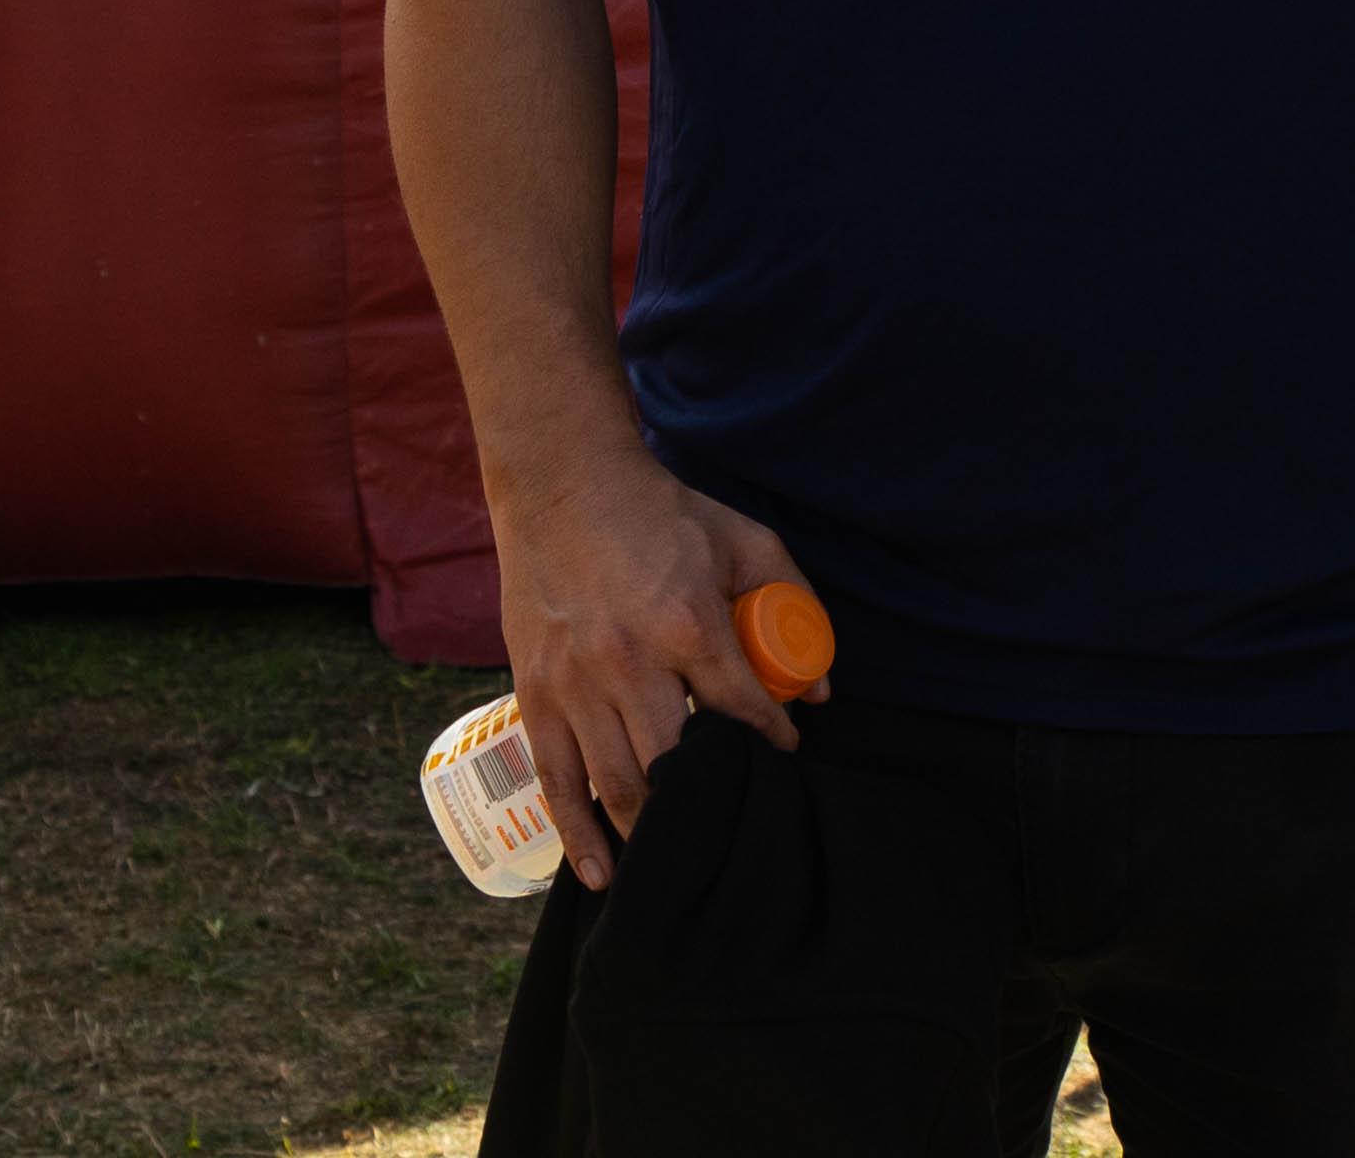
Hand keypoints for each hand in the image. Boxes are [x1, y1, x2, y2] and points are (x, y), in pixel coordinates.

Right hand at [493, 442, 818, 888]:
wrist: (561, 481)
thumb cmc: (659, 512)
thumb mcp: (742, 539)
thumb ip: (792, 604)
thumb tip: (818, 690)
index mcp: (686, 624)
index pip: (741, 712)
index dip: (770, 746)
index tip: (783, 759)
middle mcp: (627, 663)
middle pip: (677, 767)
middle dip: (710, 808)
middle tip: (733, 825)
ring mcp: (575, 682)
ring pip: (617, 785)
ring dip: (651, 835)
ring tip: (678, 866)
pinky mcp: (535, 692)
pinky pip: (556, 780)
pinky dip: (578, 834)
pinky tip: (603, 874)